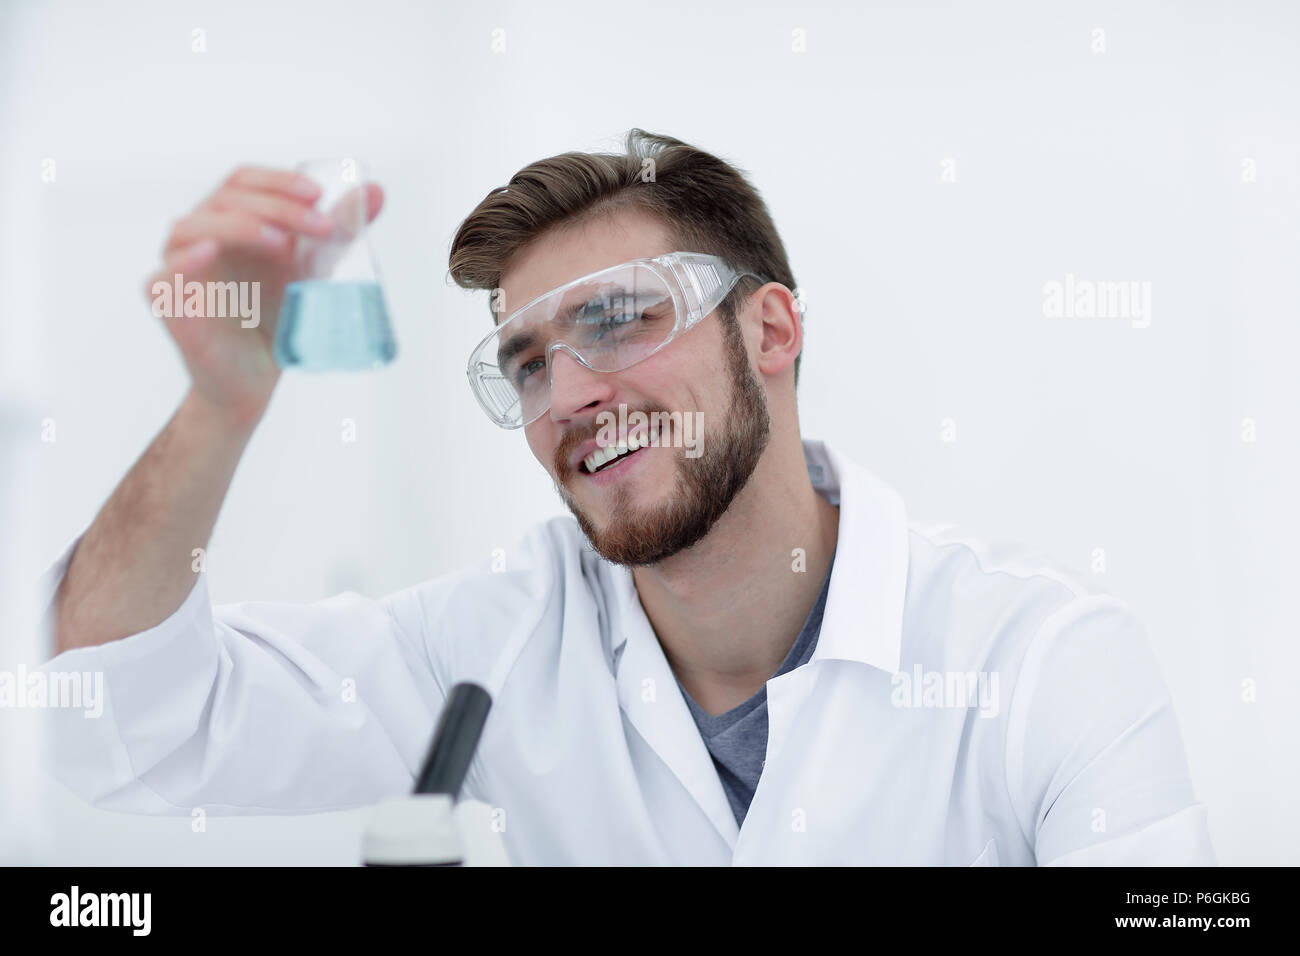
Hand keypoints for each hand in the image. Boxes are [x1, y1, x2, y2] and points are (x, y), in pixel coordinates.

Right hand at [144, 165, 383, 425]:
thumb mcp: (311, 269)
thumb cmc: (275, 316)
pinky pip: (163, 277)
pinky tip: (210, 252)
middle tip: (322, 227)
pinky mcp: (166, 304)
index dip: (278, 181)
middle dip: (278, 208)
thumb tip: (378, 192)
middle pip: (226, 200)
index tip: (317, 194)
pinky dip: (185, 261)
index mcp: (228, 219)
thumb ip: (339, 231)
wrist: (253, 377)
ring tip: (279, 242)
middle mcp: (198, 234)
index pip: (244, 181)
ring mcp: (177, 267)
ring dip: (238, 227)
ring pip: (191, 227)